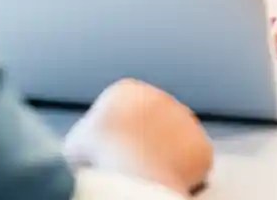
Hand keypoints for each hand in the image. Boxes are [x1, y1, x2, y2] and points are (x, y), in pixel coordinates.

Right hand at [64, 79, 213, 195]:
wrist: (133, 172)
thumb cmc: (98, 157)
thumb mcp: (74, 143)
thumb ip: (84, 140)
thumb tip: (85, 151)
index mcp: (128, 91)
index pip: (125, 114)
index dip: (118, 139)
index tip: (113, 158)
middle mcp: (161, 98)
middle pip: (152, 126)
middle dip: (145, 146)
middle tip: (134, 172)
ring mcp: (186, 121)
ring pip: (174, 145)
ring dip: (167, 160)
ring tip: (150, 180)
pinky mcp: (201, 147)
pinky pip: (192, 165)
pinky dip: (183, 177)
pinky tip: (167, 185)